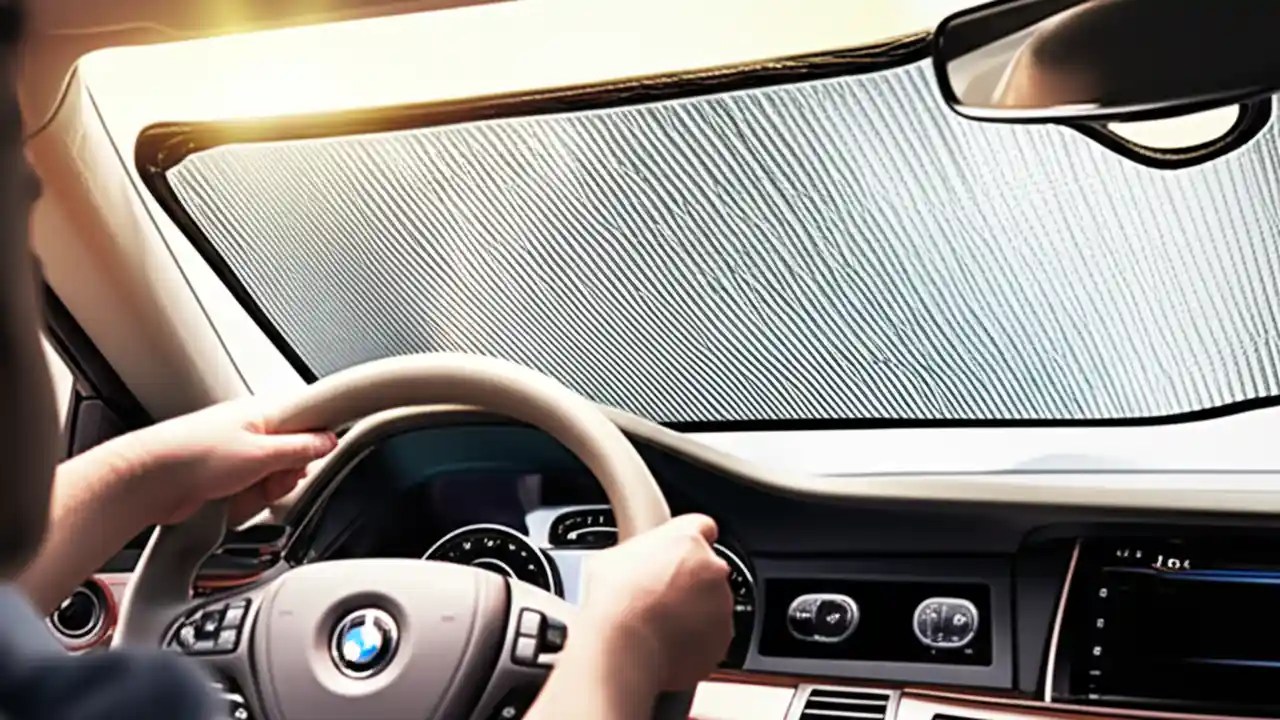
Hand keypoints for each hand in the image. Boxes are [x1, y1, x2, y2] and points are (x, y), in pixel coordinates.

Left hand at [112, 399, 336, 525]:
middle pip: (293, 456)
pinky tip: (231, 502)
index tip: (322, 453)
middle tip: (274, 478)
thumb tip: (328, 441)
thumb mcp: (262, 453)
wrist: (149, 481)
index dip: (318, 439)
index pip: (308, 419)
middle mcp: (250, 431)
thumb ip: (301, 449)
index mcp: (262, 413)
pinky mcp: (223, 479)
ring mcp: (236, 456)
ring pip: (273, 478)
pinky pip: (251, 493)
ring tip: (245, 491)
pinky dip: (246, 501)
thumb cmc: (193, 454)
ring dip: (265, 491)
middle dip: (287, 475)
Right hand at [576, 514, 732, 691]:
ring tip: (658, 624)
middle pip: (707, 568)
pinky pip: (711, 635)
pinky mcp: (722, 638)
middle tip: (658, 594)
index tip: (677, 551)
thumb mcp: (610, 559)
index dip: (687, 540)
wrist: (624, 650)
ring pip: (712, 603)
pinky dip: (696, 639)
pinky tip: (666, 644)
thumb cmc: (614, 602)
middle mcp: (712, 569)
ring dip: (693, 610)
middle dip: (689, 579)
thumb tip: (628, 565)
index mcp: (687, 539)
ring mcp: (721, 605)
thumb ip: (636, 554)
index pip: (701, 527)